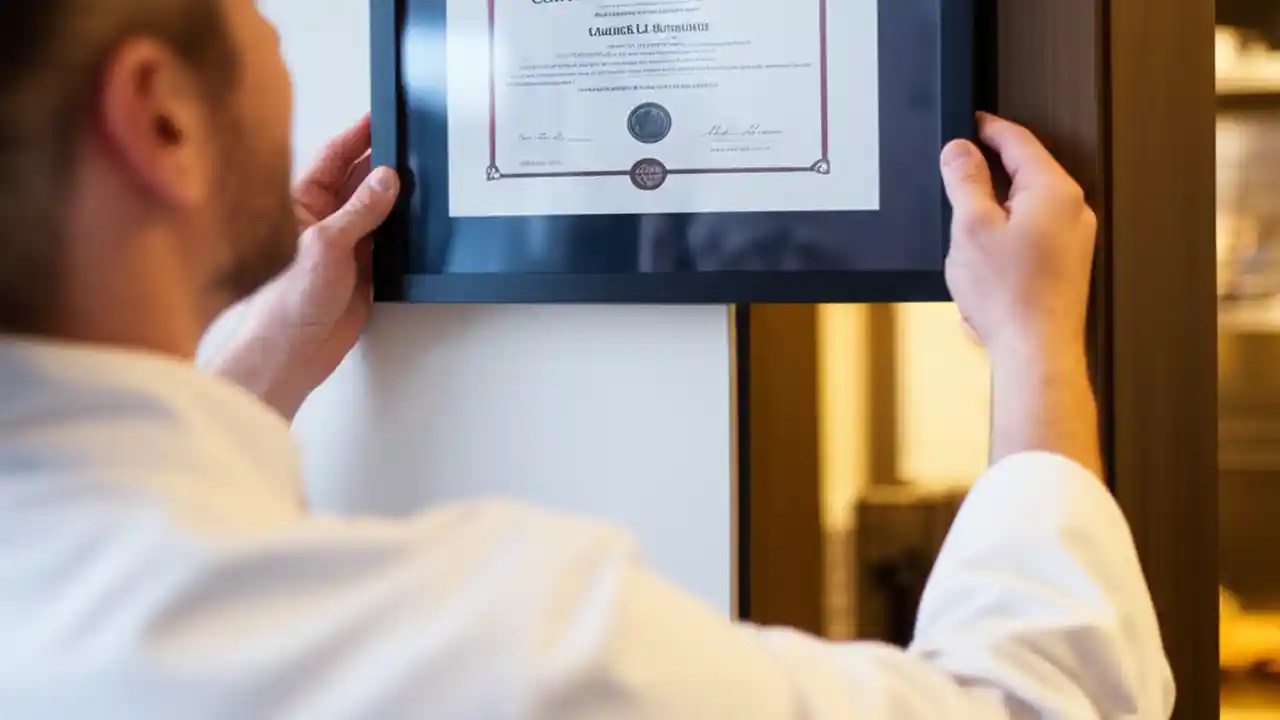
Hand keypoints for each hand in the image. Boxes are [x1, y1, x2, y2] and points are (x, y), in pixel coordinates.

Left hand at [213, 115, 399, 418]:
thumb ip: (360, 210)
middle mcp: (327, 219)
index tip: (383, 118)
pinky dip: (408, 230)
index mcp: (305, 204)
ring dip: (401, 197)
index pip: (335, 158)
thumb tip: (387, 179)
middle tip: (416, 144)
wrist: (295, 350)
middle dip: (386, 162)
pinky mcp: (367, 269)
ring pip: (380, 209)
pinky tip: (425, 219)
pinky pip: (392, 240)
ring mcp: (349, 244)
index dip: (358, 136)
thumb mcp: (327, 244)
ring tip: (429, 175)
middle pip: (361, 180)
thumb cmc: (291, 297)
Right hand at [941, 113, 1101, 475]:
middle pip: (1026, 170)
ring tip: (965, 218)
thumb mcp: (971, 226)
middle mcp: (1072, 209)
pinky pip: (1035, 228)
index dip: (988, 128)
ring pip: (1029, 201)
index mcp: (1053, 190)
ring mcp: (1074, 238)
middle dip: (989, 168)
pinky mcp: (1066, 263)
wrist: (1036, 350)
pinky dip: (1008, 228)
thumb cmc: (1010, 295)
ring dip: (996, 202)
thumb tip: (960, 150)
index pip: (1019, 141)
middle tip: (955, 170)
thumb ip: (965, 180)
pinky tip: (985, 251)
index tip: (968, 123)